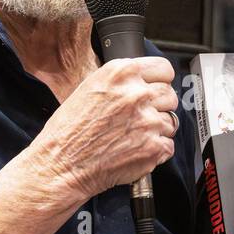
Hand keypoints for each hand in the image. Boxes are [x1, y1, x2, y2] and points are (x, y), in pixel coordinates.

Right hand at [30, 57, 179, 200]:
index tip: (156, 88)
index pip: (163, 68)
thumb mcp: (90, 88)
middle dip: (159, 106)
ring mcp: (148, 121)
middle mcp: (137, 94)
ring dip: (158, 129)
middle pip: (170, 95)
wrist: (62, 164)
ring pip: (171, 121)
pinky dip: (156, 150)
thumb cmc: (69, 131)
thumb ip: (120, 81)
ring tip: (134, 136)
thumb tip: (143, 83)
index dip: (160, 81)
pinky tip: (135, 150)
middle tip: (141, 117)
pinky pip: (168, 145)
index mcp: (121, 73)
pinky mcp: (153, 147)